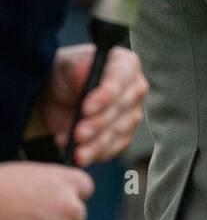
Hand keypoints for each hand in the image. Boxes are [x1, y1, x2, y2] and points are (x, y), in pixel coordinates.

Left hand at [24, 44, 148, 164]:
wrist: (59, 100)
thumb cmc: (67, 76)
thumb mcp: (67, 66)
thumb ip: (78, 67)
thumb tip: (85, 73)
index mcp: (126, 64)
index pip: (121, 79)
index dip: (105, 95)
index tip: (85, 109)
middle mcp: (135, 89)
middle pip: (120, 109)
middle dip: (97, 124)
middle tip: (77, 134)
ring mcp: (132, 114)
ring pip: (117, 133)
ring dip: (94, 144)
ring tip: (74, 150)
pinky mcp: (123, 137)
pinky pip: (112, 150)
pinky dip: (93, 154)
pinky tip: (76, 154)